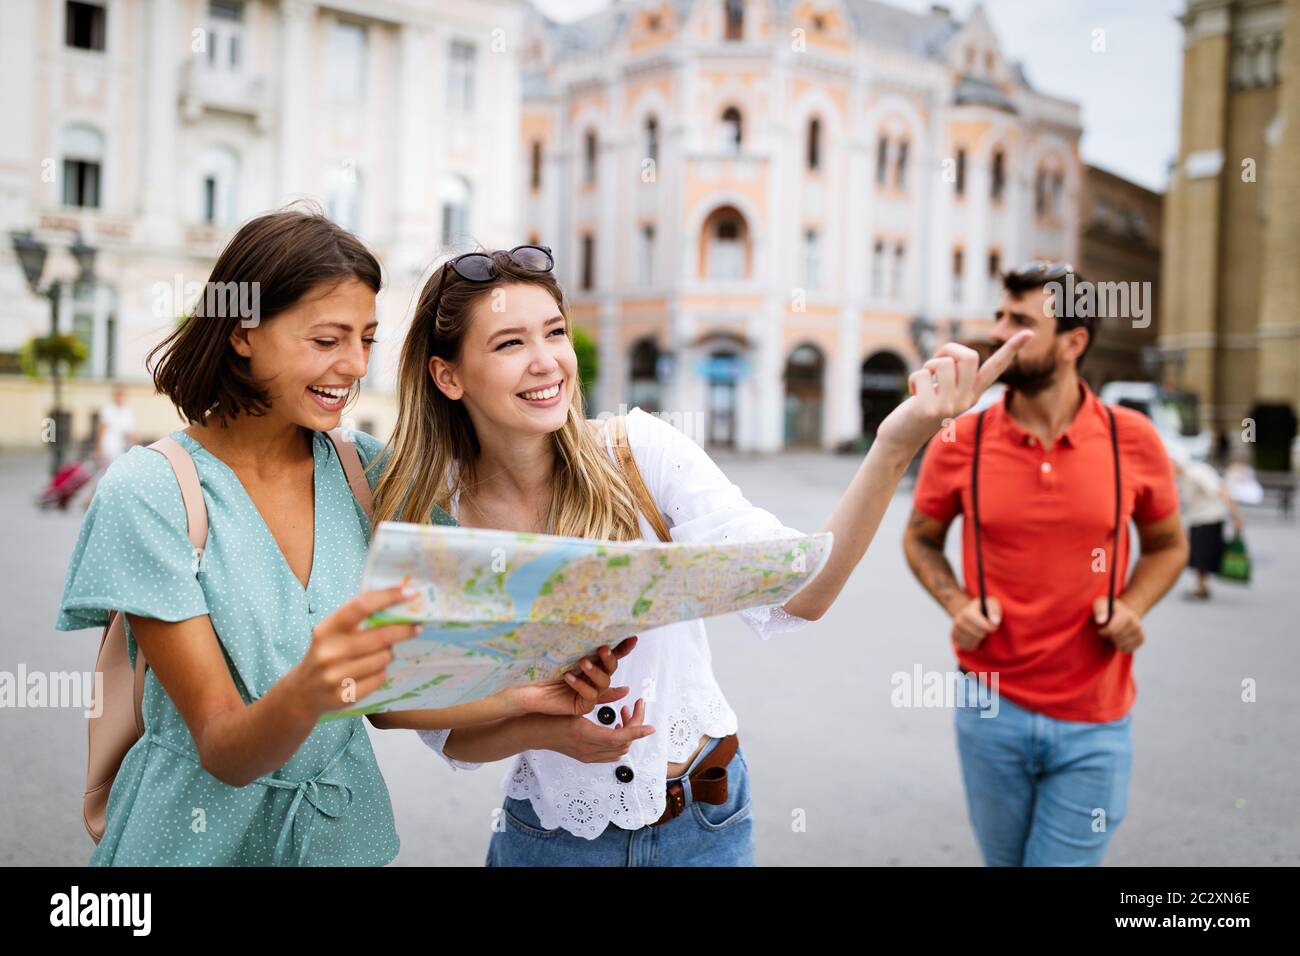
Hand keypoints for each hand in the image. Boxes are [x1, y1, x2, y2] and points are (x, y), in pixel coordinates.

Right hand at [286, 586, 419, 717]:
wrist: (303, 692)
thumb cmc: (326, 653)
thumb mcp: (332, 632)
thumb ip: (358, 618)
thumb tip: (398, 600)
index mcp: (326, 629)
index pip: (361, 605)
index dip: (388, 597)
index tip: (410, 592)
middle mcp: (329, 652)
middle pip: (381, 636)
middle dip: (404, 631)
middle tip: (416, 628)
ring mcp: (335, 677)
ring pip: (383, 658)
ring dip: (389, 653)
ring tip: (383, 652)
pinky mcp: (345, 696)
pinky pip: (380, 678)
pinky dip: (382, 671)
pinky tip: (373, 670)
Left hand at [508, 636, 637, 716]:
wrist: (524, 689)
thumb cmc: (540, 670)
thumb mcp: (562, 652)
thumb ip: (578, 643)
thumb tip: (588, 627)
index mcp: (590, 664)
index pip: (611, 656)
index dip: (623, 648)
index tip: (632, 638)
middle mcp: (591, 679)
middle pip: (611, 668)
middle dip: (610, 658)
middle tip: (602, 649)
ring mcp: (588, 693)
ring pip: (603, 682)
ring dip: (594, 671)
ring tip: (581, 663)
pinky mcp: (581, 705)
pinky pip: (590, 696)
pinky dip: (581, 686)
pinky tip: (570, 678)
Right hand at [538, 698, 654, 762]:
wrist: (530, 732)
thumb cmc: (548, 714)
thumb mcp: (573, 704)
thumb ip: (598, 699)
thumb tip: (624, 692)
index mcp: (586, 735)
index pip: (620, 738)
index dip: (637, 731)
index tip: (650, 726)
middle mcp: (588, 750)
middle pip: (623, 744)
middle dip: (634, 726)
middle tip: (635, 706)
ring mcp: (587, 756)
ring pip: (618, 750)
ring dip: (627, 733)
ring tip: (624, 712)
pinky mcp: (584, 756)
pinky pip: (609, 753)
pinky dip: (617, 741)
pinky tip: (614, 726)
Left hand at [875, 332, 1032, 454]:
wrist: (902, 439)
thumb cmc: (920, 409)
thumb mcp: (942, 392)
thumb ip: (952, 376)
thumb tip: (953, 355)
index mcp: (972, 394)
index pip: (996, 368)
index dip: (1011, 349)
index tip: (1030, 332)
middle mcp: (966, 400)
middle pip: (969, 355)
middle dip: (947, 349)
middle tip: (933, 365)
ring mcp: (950, 406)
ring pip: (944, 363)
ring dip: (927, 366)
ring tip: (922, 383)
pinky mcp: (930, 409)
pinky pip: (922, 375)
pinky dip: (913, 379)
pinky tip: (913, 396)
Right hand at [951, 596, 1000, 650]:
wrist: (968, 611)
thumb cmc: (983, 608)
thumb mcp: (991, 604)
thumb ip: (994, 611)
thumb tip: (994, 622)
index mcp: (967, 613)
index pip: (983, 626)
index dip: (991, 628)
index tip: (994, 626)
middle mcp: (959, 622)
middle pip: (978, 635)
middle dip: (985, 633)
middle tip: (986, 628)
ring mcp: (955, 630)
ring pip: (973, 642)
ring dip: (980, 639)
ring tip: (980, 631)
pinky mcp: (955, 638)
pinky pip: (968, 646)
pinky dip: (974, 644)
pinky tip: (975, 637)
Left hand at [1094, 596, 1143, 653]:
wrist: (1122, 612)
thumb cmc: (1108, 609)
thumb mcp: (1101, 604)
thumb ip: (1100, 610)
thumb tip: (1100, 621)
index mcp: (1127, 615)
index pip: (1112, 630)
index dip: (1103, 632)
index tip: (1100, 630)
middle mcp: (1136, 624)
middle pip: (1116, 639)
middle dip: (1109, 636)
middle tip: (1107, 630)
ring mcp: (1140, 632)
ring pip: (1121, 646)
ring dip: (1114, 641)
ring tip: (1114, 633)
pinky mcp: (1141, 640)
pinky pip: (1126, 650)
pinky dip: (1120, 646)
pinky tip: (1119, 638)